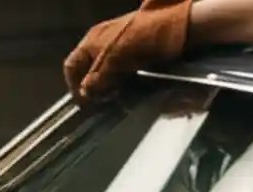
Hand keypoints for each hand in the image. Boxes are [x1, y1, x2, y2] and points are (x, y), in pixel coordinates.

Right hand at [63, 0, 192, 102]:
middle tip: (102, 103)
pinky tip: (130, 90)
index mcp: (93, 40)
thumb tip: (85, 93)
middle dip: (93, 89)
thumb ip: (98, 76)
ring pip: (106, 74)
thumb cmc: (146, 38)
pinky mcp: (137, 54)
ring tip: (117, 99)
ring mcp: (121, 48)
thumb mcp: (117, 58)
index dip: (74, 85)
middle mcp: (103, 43)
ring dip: (109, 88)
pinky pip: (123, 73)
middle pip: (89, 72)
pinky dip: (123, 83)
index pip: (72, 66)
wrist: (180, 27)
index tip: (84, 104)